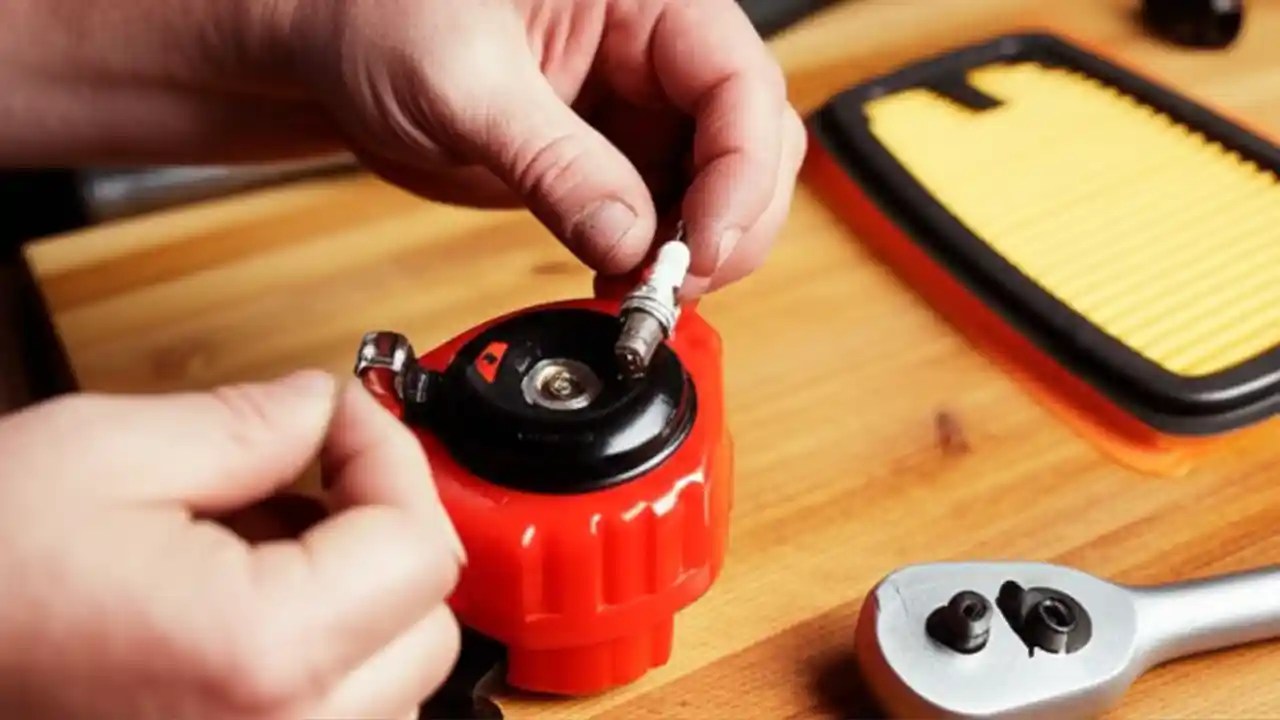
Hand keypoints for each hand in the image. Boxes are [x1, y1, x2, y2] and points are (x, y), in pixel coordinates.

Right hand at [0, 371, 463, 719]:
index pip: (418, 547)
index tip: (347, 421)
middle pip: (426, 622)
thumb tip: (323, 407)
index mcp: (262, 653)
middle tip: (320, 474)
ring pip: (394, 680)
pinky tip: (247, 606)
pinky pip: (339, 719)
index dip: (391, 459)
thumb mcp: (103, 454)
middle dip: (385, 530)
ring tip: (265, 544)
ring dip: (359, 599)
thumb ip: (248, 423)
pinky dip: (324, 658)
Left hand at [281, 0, 806, 296]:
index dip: (741, 171)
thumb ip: (553, 162)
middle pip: (751, 143)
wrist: (329, 54)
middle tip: (674, 283)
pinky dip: (656, 266)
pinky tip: (622, 288)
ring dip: (698, 254)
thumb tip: (628, 239)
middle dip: (729, 221)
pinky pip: (663, 222)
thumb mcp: (464, 83)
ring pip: (718, 191)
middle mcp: (652, 53)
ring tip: (642, 294)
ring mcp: (634, 113)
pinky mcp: (606, 165)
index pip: (738, 84)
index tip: (702, 244)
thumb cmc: (378, 17)